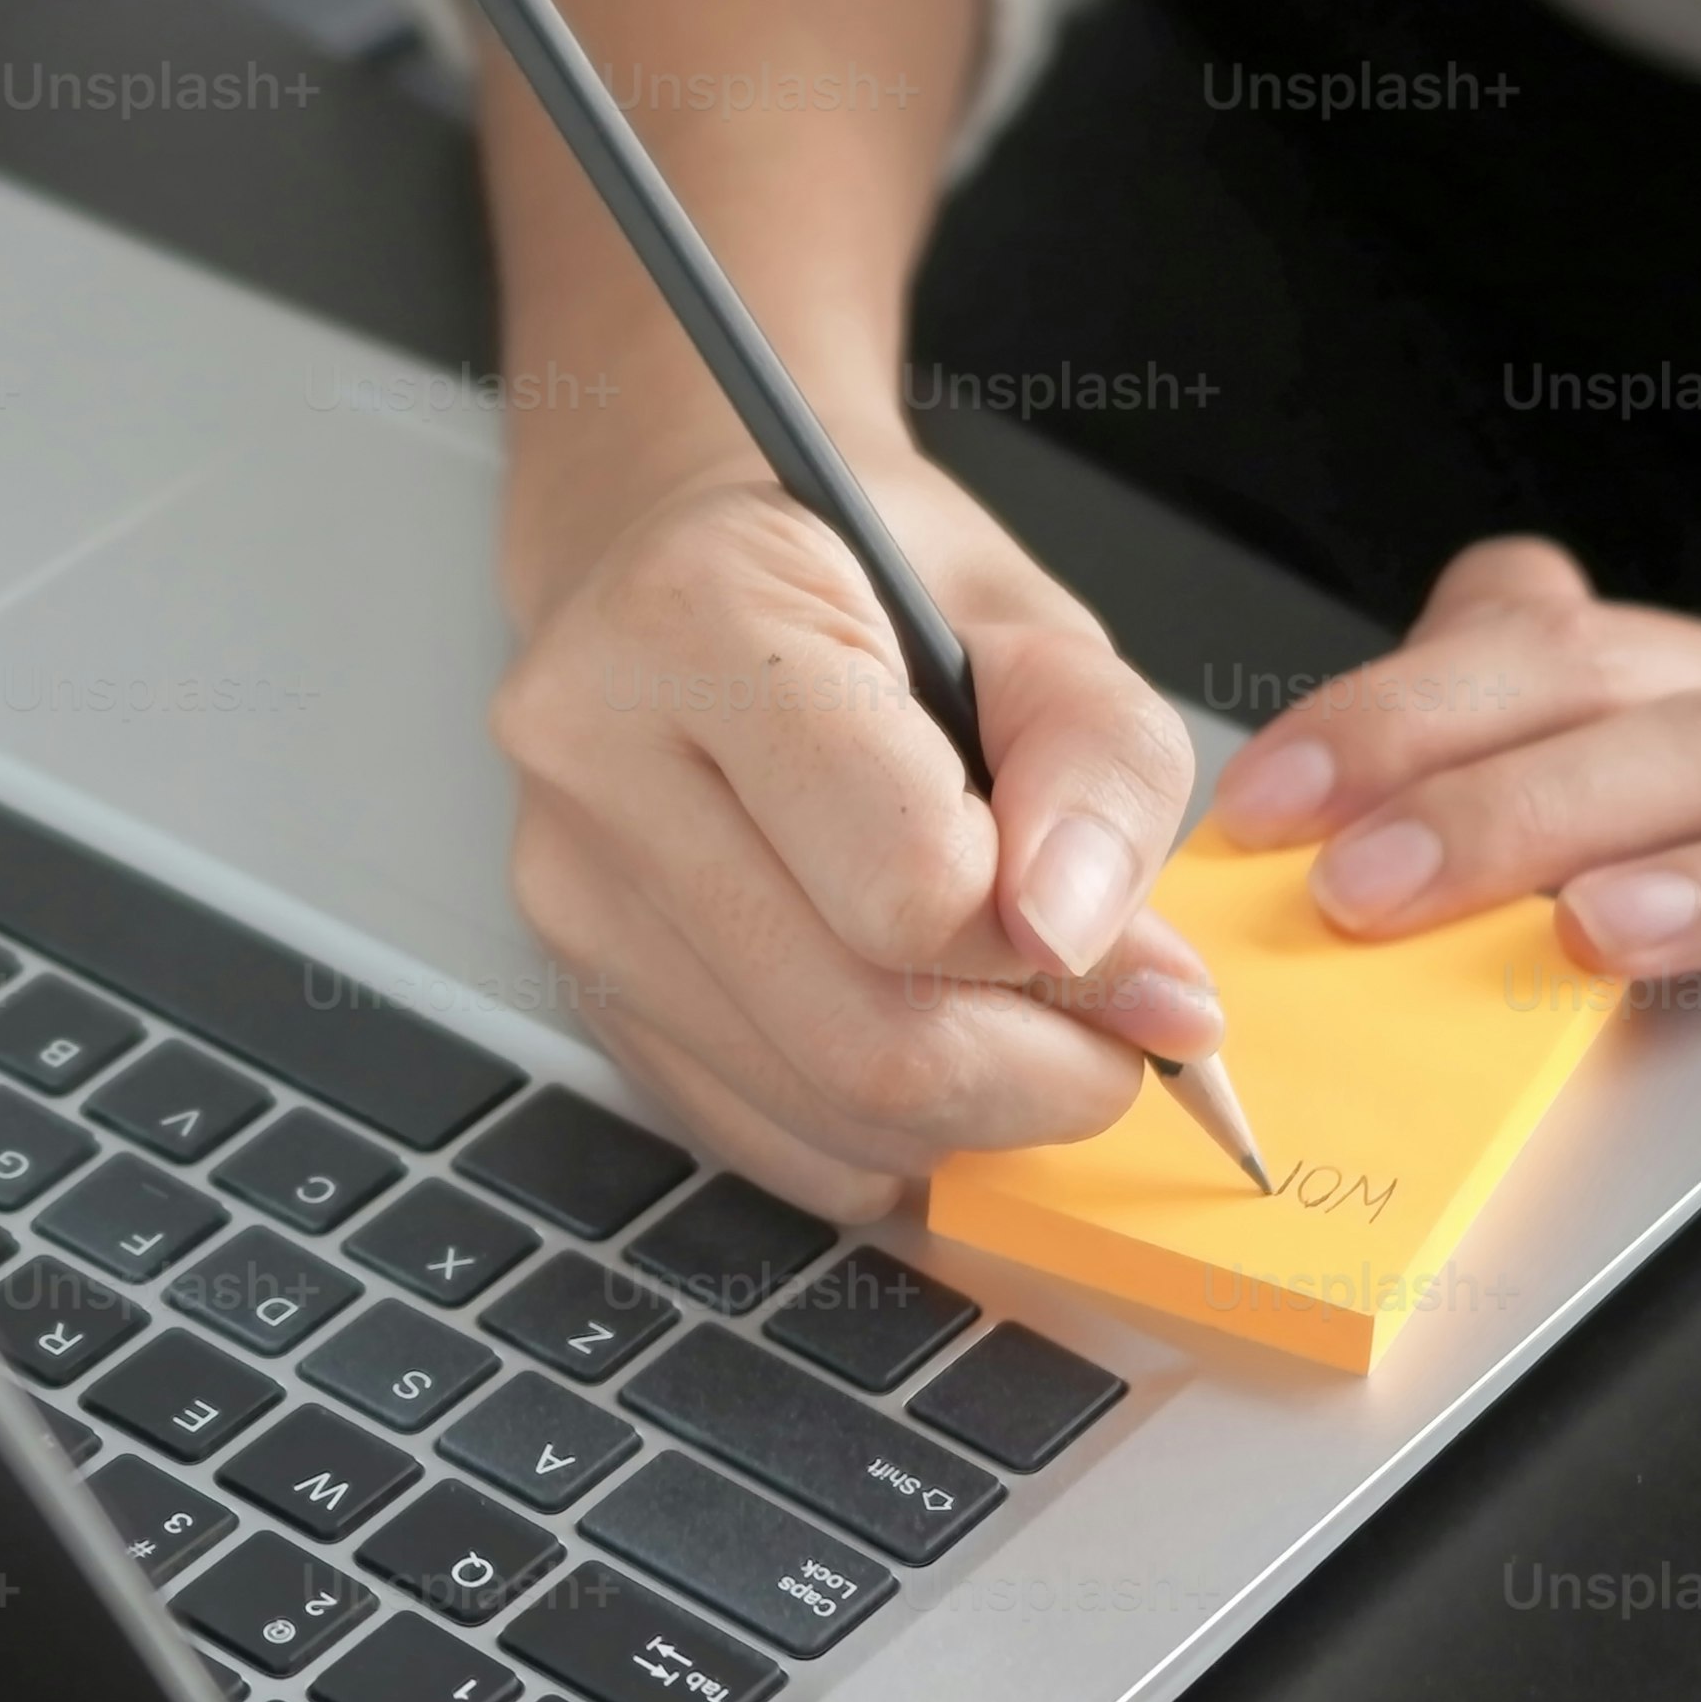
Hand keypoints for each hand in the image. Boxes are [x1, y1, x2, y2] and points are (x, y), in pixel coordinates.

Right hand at [492, 451, 1221, 1218]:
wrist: (684, 558)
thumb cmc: (863, 576)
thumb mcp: (1033, 621)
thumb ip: (1107, 775)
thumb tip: (1133, 984)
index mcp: (699, 624)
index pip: (914, 890)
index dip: (1059, 944)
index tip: (1117, 925)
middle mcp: (596, 757)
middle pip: (863, 1041)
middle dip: (1043, 1073)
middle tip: (1120, 1025)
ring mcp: (567, 885)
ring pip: (820, 1115)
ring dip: (971, 1107)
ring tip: (1012, 1002)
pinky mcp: (577, 980)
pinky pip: (767, 1143)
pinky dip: (882, 1129)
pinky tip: (912, 1021)